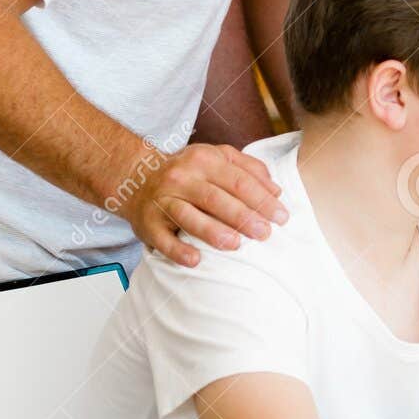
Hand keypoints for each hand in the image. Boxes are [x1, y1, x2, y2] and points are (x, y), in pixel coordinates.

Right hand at [116, 142, 288, 266]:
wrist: (137, 177)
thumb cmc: (189, 171)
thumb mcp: (219, 157)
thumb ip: (250, 169)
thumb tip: (276, 191)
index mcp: (204, 160)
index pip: (238, 181)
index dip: (262, 199)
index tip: (281, 216)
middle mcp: (182, 178)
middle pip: (216, 198)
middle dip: (243, 217)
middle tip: (265, 234)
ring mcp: (163, 200)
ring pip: (189, 216)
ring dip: (213, 232)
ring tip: (235, 244)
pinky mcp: (148, 223)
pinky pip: (162, 239)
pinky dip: (178, 250)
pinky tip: (195, 260)